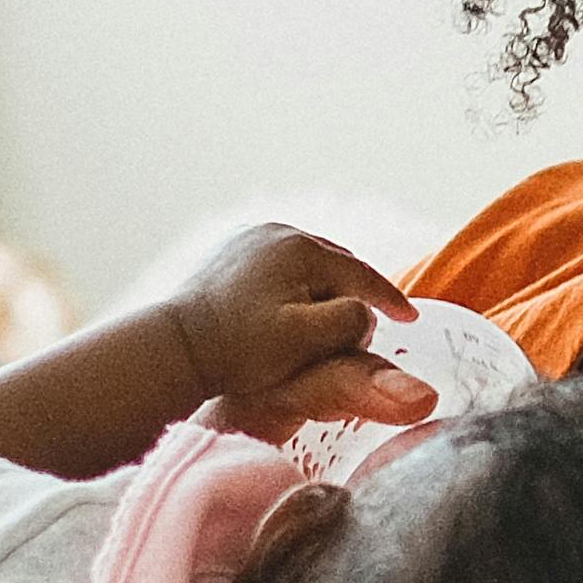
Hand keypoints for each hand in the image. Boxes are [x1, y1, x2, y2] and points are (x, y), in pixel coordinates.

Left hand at [162, 223, 441, 442]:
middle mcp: (275, 232)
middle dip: (356, 290)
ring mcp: (248, 240)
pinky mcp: (229, 255)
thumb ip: (348, 324)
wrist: (172, 347)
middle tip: (374, 316)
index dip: (389, 300)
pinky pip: (278, 267)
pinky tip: (293, 306)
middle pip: (334, 264)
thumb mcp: (303, 341)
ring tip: (334, 312)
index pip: (360, 275)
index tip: (410, 319)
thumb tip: (368, 313)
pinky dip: (295, 285)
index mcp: (300, 248)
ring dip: (324, 286)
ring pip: (306, 264)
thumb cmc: (237, 350)